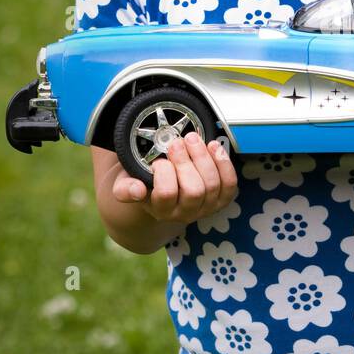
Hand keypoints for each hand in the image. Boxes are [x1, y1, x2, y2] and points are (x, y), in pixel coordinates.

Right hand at [111, 133, 238, 224]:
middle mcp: (184, 214)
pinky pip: (229, 183)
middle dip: (186, 161)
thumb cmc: (144, 182)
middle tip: (177, 142)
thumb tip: (136, 190)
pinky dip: (223, 162)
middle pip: (194, 190)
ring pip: (212, 184)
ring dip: (203, 157)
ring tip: (191, 139)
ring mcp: (205, 208)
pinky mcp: (221, 200)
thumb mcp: (126, 184)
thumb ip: (124, 189)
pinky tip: (212, 146)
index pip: (166, 194)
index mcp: (161, 211)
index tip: (158, 160)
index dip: (164, 172)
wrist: (160, 190)